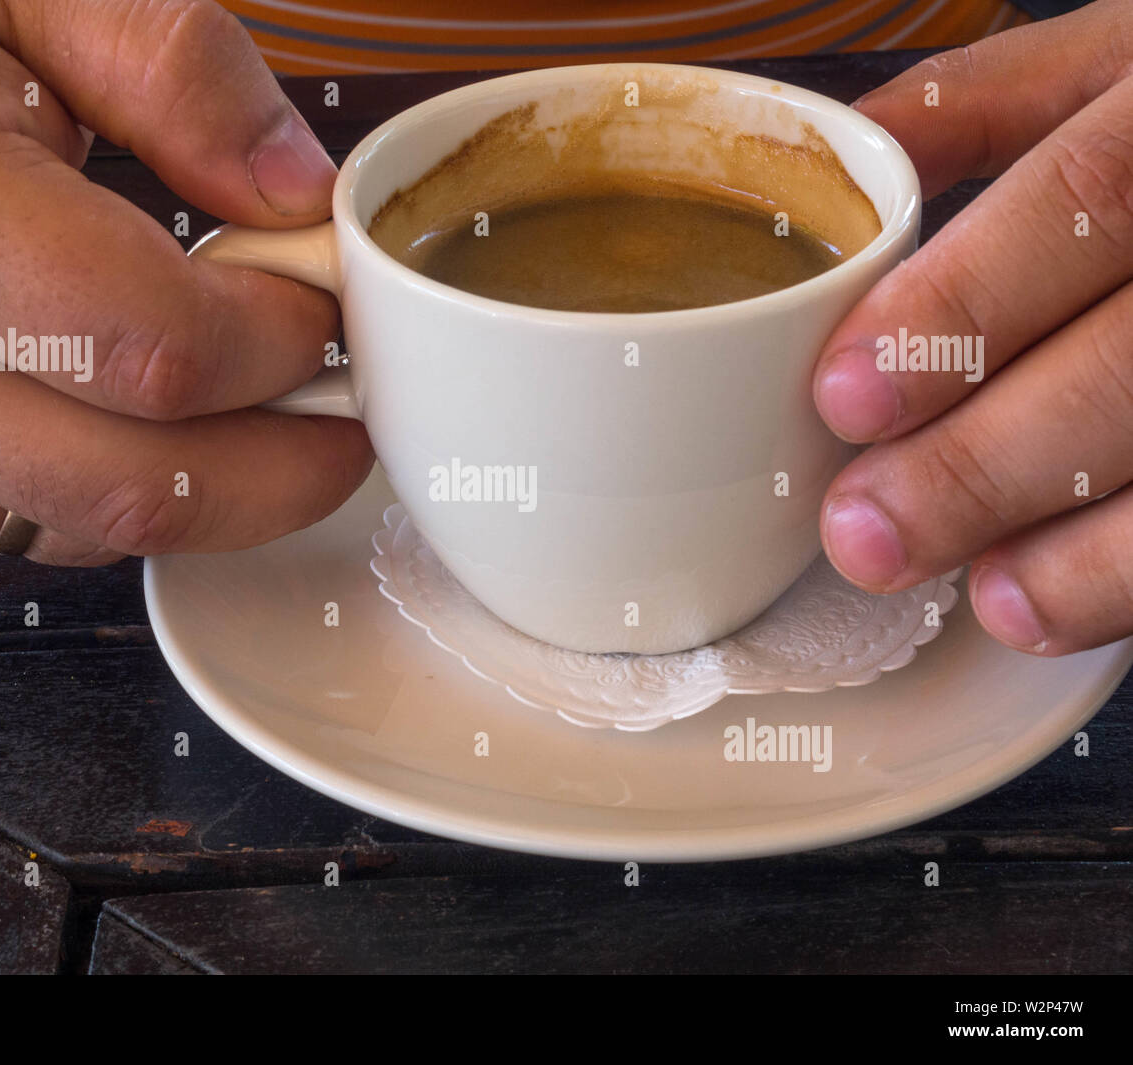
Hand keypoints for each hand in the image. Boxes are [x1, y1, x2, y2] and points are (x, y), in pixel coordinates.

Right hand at [0, 0, 371, 564]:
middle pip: (142, 483)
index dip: (280, 344)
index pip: (166, 349)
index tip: (321, 311)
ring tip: (256, 428)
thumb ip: (165, 67)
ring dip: (201, 495)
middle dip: (281, 471)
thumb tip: (295, 187)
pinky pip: (12, 529)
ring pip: (83, 526)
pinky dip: (106, 498)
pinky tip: (134, 431)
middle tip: (340, 429)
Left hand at [814, 0, 1132, 655]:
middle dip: (984, 462)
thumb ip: (980, 108)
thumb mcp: (1115, 62)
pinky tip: (1053, 609)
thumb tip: (837, 171)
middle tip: (866, 531)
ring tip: (978, 592)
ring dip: (1083, 553)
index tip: (846, 397)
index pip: (1085, 202)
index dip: (961, 306)